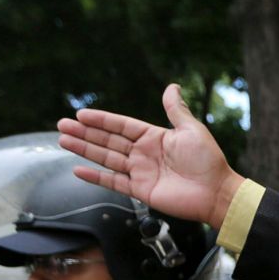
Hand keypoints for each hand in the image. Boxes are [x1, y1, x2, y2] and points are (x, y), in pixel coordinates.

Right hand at [56, 83, 244, 226]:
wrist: (216, 192)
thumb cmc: (208, 161)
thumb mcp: (191, 130)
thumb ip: (176, 110)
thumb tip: (172, 86)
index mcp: (155, 137)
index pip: (121, 125)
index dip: (101, 120)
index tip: (81, 114)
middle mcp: (144, 154)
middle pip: (109, 140)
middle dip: (85, 132)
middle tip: (62, 125)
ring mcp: (141, 172)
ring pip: (106, 158)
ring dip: (85, 149)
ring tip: (64, 140)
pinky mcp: (141, 190)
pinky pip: (113, 182)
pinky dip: (95, 177)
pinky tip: (78, 169)